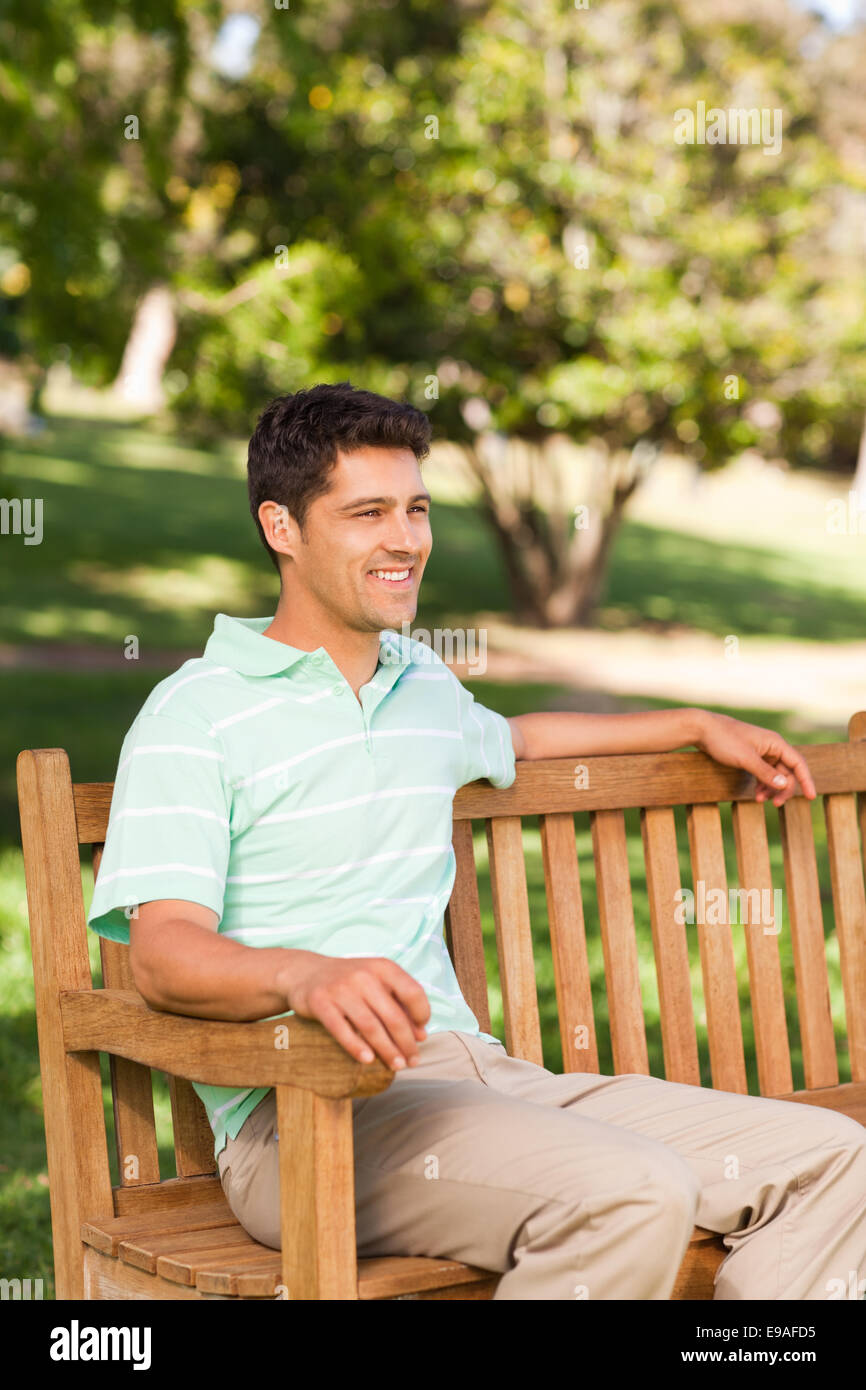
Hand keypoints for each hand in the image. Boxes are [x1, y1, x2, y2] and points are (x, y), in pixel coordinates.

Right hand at [277, 952, 429, 1070]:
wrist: (306, 972)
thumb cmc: (350, 982)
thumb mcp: (376, 983)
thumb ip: (399, 1005)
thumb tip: (421, 1036)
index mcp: (383, 967)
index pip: (413, 992)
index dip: (422, 1015)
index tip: (421, 1035)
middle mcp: (364, 975)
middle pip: (393, 1016)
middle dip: (406, 1043)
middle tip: (412, 1062)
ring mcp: (341, 988)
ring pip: (370, 1026)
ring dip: (386, 1050)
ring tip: (396, 1065)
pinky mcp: (321, 1002)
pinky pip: (342, 1030)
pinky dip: (356, 1047)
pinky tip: (368, 1060)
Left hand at [695, 711, 815, 805]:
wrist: (702, 729)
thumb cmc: (724, 740)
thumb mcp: (745, 759)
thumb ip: (765, 773)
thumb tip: (785, 785)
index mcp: (775, 743)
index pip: (798, 763)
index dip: (806, 781)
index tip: (811, 797)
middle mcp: (772, 746)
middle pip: (787, 771)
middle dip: (783, 789)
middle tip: (774, 804)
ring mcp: (761, 751)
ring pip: (775, 774)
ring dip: (771, 788)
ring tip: (759, 800)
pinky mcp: (751, 756)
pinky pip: (764, 773)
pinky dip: (762, 784)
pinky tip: (756, 794)